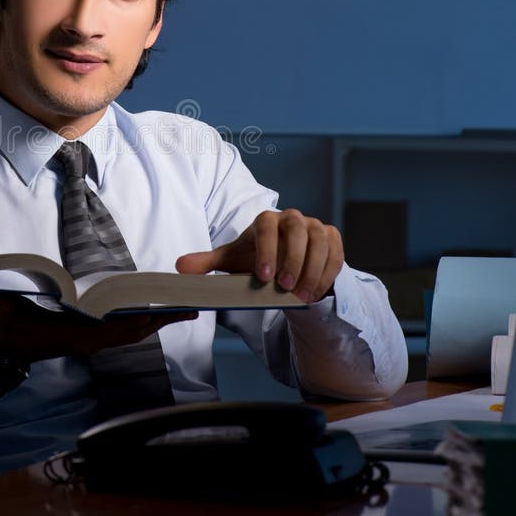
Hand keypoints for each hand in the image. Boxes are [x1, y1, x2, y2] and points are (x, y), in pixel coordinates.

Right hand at [0, 292, 197, 362]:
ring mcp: (90, 342)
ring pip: (130, 334)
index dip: (142, 321)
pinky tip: (151, 314)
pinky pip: (121, 333)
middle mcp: (88, 342)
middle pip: (133, 333)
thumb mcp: (11, 312)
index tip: (166, 312)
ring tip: (179, 311)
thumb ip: (15, 307)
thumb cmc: (10, 324)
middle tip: (189, 309)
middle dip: (161, 322)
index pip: (115, 330)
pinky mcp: (90, 339)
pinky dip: (140, 324)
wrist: (5, 342)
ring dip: (155, 323)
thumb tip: (12, 300)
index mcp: (75, 337)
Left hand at [175, 209, 343, 302]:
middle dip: (292, 260)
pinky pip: (335, 252)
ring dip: (312, 269)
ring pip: (320, 240)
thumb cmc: (258, 259)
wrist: (287, 264)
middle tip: (284, 288)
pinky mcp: (333, 238)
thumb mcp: (233, 262)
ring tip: (301, 296)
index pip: (266, 227)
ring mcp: (315, 227)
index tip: (263, 278)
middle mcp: (292, 218)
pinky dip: (327, 273)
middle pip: (297, 230)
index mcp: (266, 220)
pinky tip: (315, 291)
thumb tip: (179, 267)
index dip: (266, 250)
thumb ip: (207, 263)